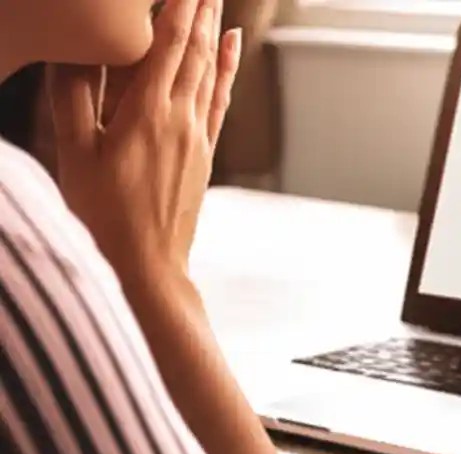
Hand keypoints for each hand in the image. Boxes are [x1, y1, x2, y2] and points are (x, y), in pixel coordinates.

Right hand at [47, 0, 241, 292]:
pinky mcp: (205, 152)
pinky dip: (227, 67)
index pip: (167, 44)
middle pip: (195, 50)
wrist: (148, 266)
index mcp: (147, 113)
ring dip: (213, 29)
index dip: (176, 6)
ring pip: (210, 69)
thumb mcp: (75, 154)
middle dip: (198, 8)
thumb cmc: (102, 214)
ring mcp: (198, 136)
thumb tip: (72, 52)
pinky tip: (233, 44)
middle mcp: (181, 119)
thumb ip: (72, 97)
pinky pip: (220, 98)